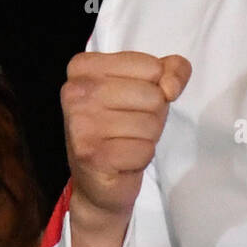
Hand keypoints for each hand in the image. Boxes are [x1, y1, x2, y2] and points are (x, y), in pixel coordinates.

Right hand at [61, 51, 191, 220]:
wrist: (98, 180)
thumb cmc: (123, 125)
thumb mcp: (149, 87)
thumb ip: (171, 69)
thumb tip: (170, 86)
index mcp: (84, 67)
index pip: (151, 66)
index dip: (155, 87)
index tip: (132, 101)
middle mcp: (75, 92)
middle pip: (153, 95)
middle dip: (152, 115)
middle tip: (129, 126)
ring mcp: (80, 123)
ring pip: (151, 124)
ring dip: (147, 138)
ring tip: (126, 141)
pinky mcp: (91, 154)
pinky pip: (145, 149)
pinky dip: (142, 157)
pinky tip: (122, 159)